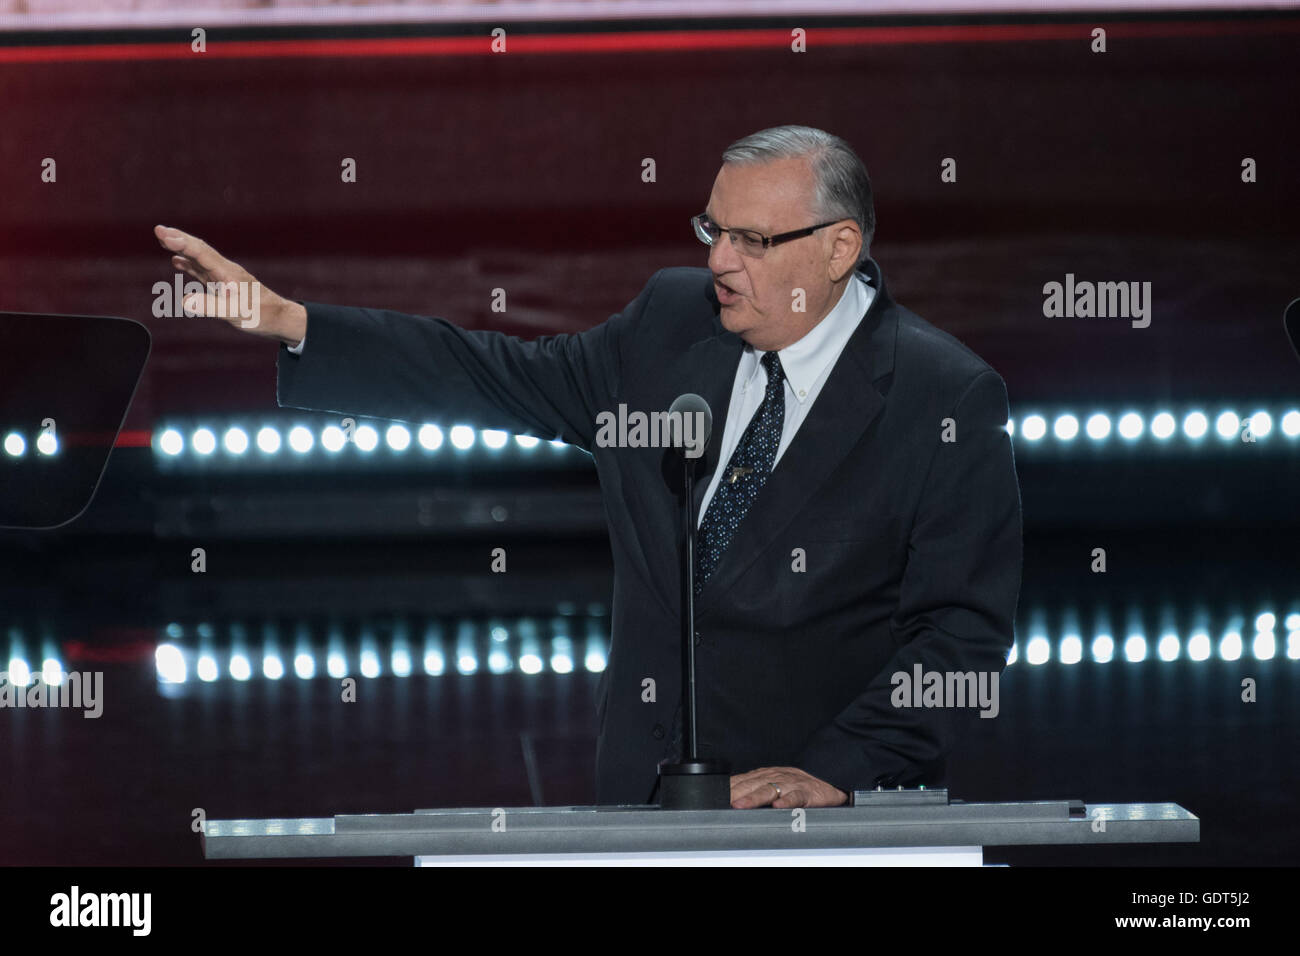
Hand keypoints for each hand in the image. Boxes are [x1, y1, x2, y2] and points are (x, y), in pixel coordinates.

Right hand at [153, 224, 306, 345]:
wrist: (280, 319)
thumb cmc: (262, 316)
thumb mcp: (236, 313)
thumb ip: (211, 306)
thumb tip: (185, 302)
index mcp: (228, 274)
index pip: (202, 253)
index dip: (182, 243)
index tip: (163, 234)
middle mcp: (226, 270)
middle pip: (199, 249)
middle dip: (178, 239)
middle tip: (158, 229)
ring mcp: (225, 277)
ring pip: (199, 258)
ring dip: (181, 248)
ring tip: (163, 238)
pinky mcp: (225, 285)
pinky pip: (203, 270)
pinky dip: (189, 264)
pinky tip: (177, 262)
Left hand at [730, 767, 847, 808]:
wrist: (829, 777)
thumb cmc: (799, 783)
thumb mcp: (775, 781)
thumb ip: (756, 787)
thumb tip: (733, 798)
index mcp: (766, 774)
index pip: (743, 780)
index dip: (729, 788)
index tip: (715, 796)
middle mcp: (776, 777)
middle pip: (752, 785)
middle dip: (736, 794)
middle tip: (723, 803)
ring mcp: (791, 784)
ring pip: (769, 790)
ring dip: (753, 798)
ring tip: (741, 805)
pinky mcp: (806, 792)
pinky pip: (795, 797)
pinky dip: (786, 801)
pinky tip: (778, 806)